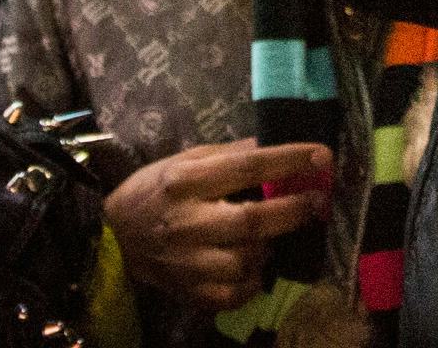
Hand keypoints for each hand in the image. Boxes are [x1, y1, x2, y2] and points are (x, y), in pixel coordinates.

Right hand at [101, 139, 333, 310]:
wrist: (114, 237)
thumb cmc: (155, 189)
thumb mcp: (185, 159)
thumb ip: (230, 154)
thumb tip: (273, 144)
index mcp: (186, 181)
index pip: (247, 167)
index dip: (289, 161)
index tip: (323, 157)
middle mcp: (188, 222)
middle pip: (252, 221)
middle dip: (293, 211)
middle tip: (318, 202)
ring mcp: (187, 262)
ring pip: (246, 261)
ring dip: (268, 248)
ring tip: (269, 237)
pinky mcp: (189, 291)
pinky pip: (234, 293)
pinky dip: (253, 282)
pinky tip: (253, 267)